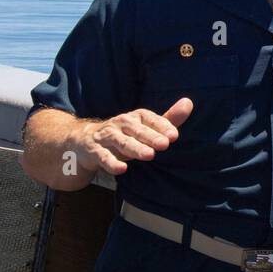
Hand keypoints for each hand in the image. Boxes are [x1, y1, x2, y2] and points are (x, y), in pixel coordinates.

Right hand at [74, 98, 191, 175]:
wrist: (83, 142)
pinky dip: (111, 162)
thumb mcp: (144, 128)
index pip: (149, 118)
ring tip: (149, 155)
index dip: (161, 125)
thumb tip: (188, 103)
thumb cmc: (123, 136)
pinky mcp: (93, 151)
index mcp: (134, 117)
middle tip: (164, 144)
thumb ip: (167, 119)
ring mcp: (105, 137)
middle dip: (150, 136)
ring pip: (121, 142)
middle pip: (136, 130)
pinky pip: (102, 156)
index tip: (174, 135)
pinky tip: (122, 169)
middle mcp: (120, 124)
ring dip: (134, 148)